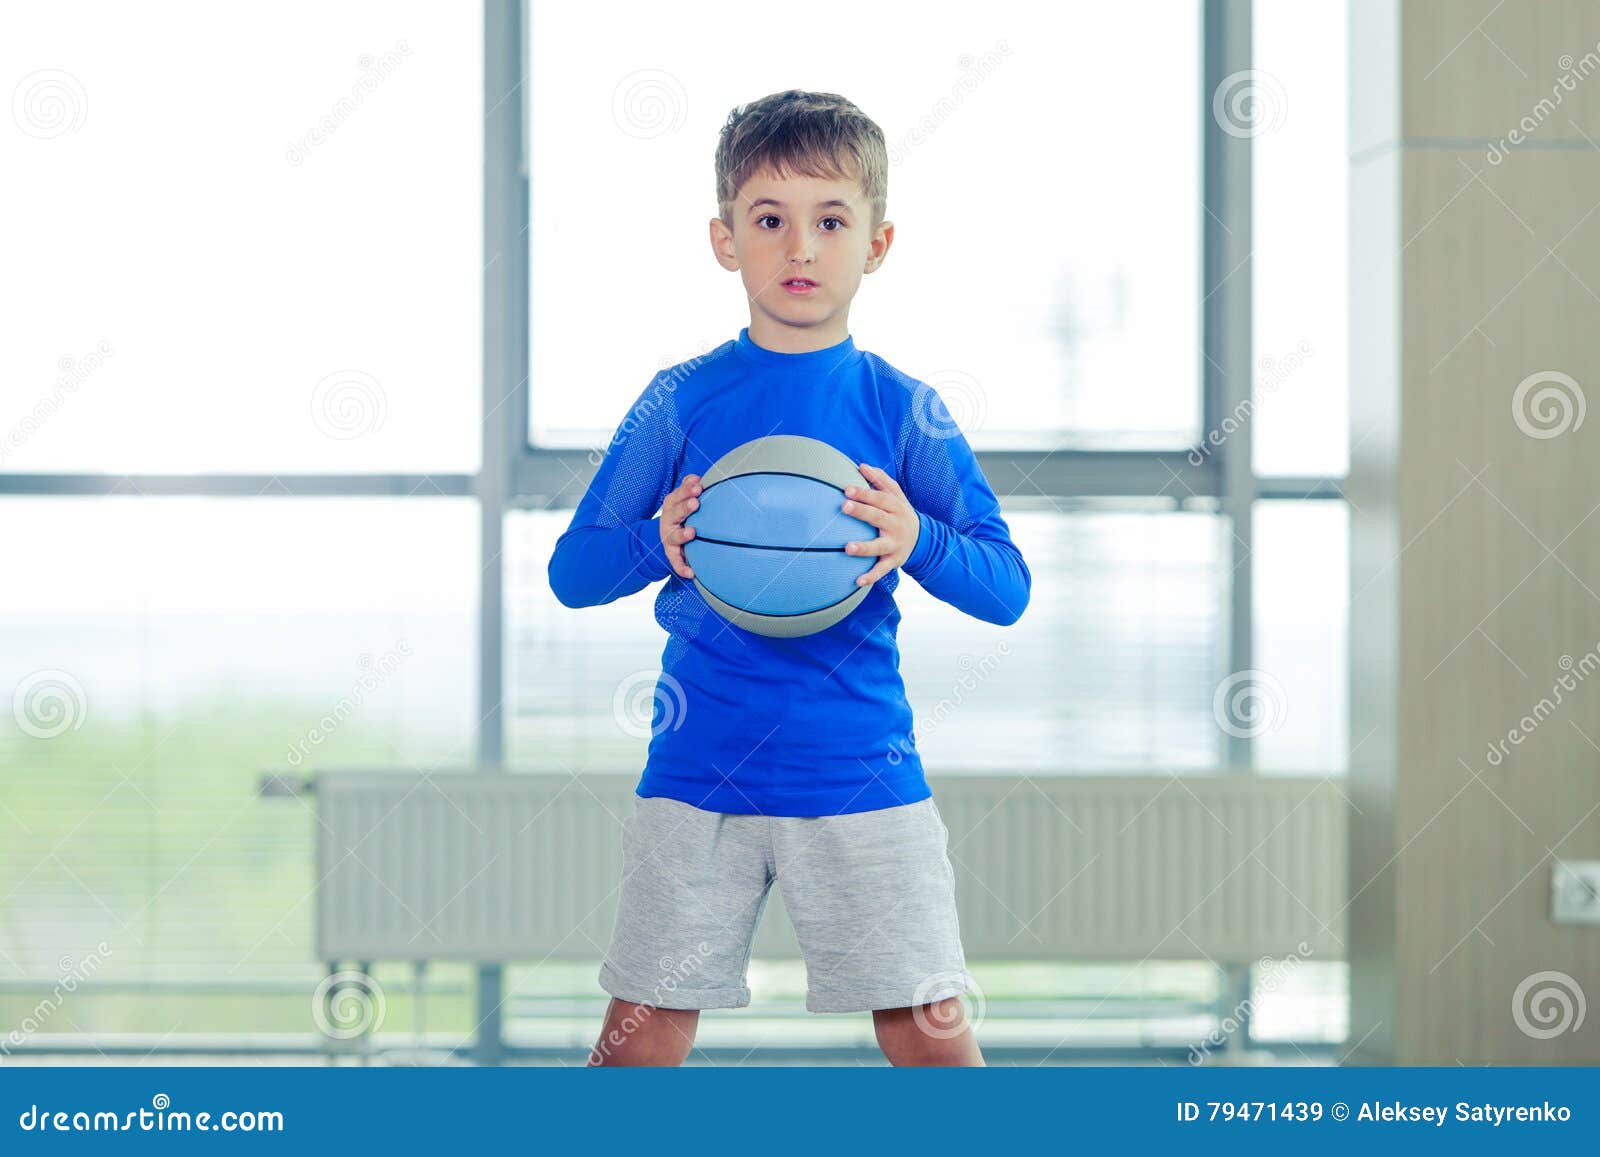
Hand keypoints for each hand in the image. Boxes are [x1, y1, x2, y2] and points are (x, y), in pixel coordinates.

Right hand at [660, 473, 701, 579]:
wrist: (666, 536)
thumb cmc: (681, 514)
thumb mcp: (681, 499)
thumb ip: (688, 487)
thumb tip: (697, 478)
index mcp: (672, 504)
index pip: (678, 495)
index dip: (687, 490)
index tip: (698, 486)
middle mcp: (668, 520)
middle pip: (675, 513)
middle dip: (685, 508)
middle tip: (695, 503)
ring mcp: (669, 538)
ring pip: (674, 537)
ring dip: (682, 535)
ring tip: (692, 533)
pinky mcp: (672, 554)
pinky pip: (676, 562)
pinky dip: (682, 568)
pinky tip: (691, 573)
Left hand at [840, 463, 920, 587]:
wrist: (922, 539)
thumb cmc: (900, 513)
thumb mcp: (896, 496)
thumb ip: (880, 480)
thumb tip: (862, 465)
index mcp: (895, 507)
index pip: (879, 498)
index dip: (864, 493)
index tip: (847, 489)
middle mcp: (896, 525)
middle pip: (878, 517)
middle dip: (862, 512)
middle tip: (844, 506)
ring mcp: (894, 544)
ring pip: (879, 547)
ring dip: (864, 548)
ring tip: (847, 548)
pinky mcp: (893, 562)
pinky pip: (882, 570)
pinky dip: (871, 576)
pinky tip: (857, 581)